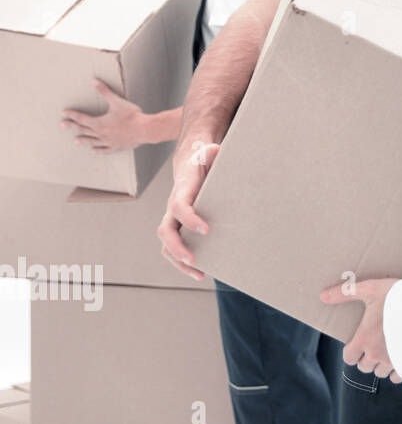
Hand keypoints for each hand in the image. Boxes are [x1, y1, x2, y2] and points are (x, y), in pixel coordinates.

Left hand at [61, 79, 144, 153]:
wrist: (145, 129)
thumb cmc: (132, 116)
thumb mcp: (117, 101)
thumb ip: (104, 91)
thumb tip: (94, 81)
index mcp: (99, 123)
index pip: (81, 118)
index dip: (72, 115)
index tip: (64, 113)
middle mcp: (100, 134)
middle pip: (83, 130)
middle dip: (72, 126)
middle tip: (63, 125)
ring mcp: (108, 142)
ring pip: (92, 141)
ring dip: (83, 140)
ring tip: (75, 140)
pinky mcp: (116, 147)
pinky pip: (104, 150)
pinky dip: (98, 150)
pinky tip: (94, 151)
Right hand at [156, 141, 219, 280]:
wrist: (192, 168)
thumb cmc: (203, 163)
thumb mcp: (208, 154)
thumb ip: (210, 152)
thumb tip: (214, 150)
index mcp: (181, 192)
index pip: (179, 207)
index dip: (190, 218)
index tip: (207, 229)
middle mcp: (172, 209)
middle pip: (166, 231)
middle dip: (178, 247)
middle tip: (194, 259)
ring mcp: (174, 221)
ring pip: (167, 245)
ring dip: (180, 262)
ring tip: (199, 274)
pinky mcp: (180, 229)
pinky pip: (174, 250)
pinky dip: (184, 263)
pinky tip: (201, 272)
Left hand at [321, 277, 401, 382]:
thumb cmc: (398, 297)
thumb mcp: (371, 288)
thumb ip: (346, 292)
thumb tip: (322, 296)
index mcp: (364, 340)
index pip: (349, 358)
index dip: (352, 351)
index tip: (360, 341)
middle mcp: (376, 354)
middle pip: (364, 367)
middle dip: (367, 357)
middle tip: (376, 342)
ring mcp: (393, 361)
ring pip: (381, 372)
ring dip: (382, 364)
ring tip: (389, 349)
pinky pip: (398, 377)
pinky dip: (398, 371)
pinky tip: (401, 358)